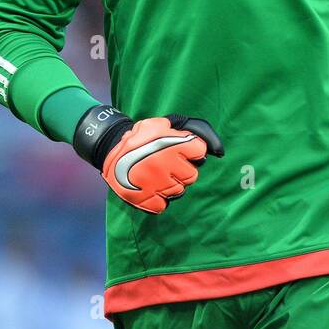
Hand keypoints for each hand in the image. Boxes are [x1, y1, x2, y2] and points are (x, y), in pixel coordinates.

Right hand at [73, 106, 224, 213]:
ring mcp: (157, 184)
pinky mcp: (145, 199)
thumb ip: (194, 130)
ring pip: (178, 192)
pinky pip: (163, 205)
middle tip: (168, 164)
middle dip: (183, 170)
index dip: (192, 151)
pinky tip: (152, 188)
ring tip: (157, 174)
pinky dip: (159, 199)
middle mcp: (168, 165)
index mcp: (174, 145)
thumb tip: (218, 150)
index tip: (182, 150)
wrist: (109, 148)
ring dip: (171, 184)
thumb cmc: (142, 135)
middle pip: (192, 176)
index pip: (200, 152)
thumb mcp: (166, 123)